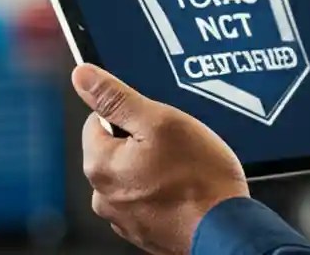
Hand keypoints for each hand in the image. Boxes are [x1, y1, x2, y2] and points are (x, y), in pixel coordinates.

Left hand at [72, 64, 249, 254]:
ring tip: (183, 170)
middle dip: (142, 143)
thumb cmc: (199, 179)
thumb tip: (83, 77)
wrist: (226, 229)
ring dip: (153, 169)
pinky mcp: (144, 232)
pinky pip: (147, 200)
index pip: (97, 121)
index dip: (129, 115)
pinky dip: (162, 193)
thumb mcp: (160, 121)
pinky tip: (185, 190)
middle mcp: (104, 196)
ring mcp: (124, 219)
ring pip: (132, 175)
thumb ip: (116, 98)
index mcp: (100, 165)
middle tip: (175, 145)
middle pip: (115, 150)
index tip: (154, 122)